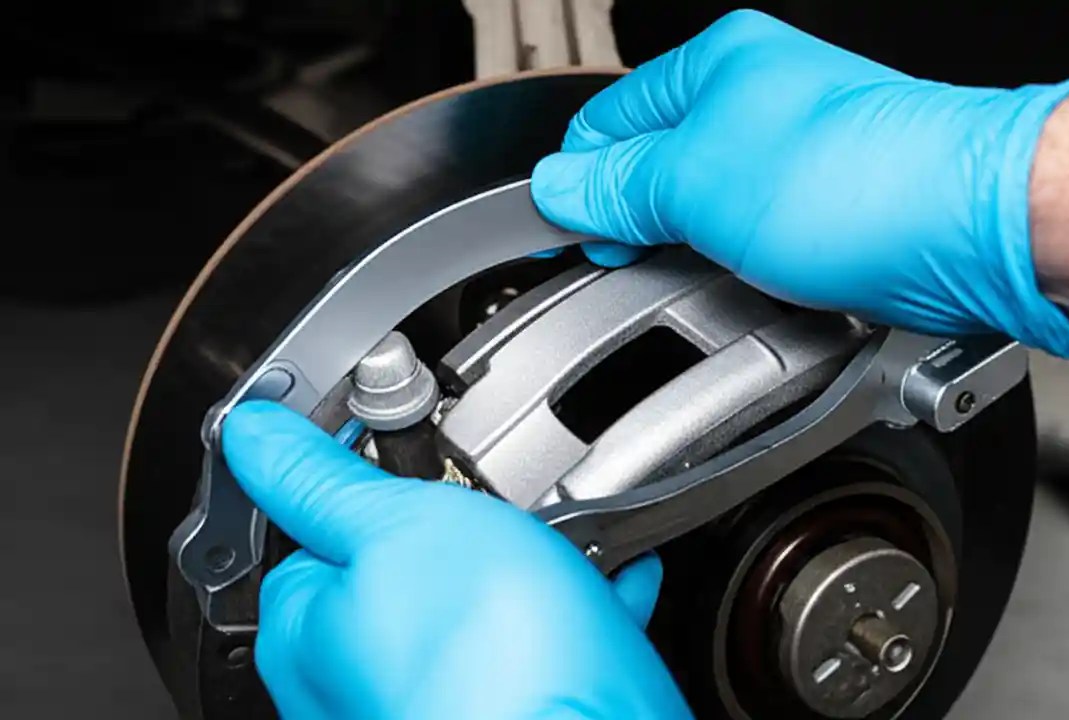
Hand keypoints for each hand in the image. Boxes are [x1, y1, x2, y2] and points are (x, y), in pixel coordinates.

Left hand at [222, 401, 691, 719]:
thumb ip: (316, 480)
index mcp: (310, 633)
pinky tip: (612, 578)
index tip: (407, 451)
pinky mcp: (517, 707)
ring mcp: (443, 697)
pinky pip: (546, 645)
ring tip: (571, 534)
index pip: (314, 532)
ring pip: (484, 607)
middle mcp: (364, 680)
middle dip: (463, 522)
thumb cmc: (486, 663)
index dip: (364, 481)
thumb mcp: (389, 526)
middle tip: (498, 497)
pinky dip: (581, 605)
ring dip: (533, 559)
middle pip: (408, 567)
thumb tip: (254, 436)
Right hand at [531, 9, 1068, 358]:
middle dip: (641, 223)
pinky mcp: (832, 213)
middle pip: (658, 168)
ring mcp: (799, 159)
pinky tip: (753, 286)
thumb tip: (560, 189)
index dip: (579, 183)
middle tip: (636, 263)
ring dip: (697, 253)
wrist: (975, 228)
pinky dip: (745, 271)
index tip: (567, 235)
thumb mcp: (697, 180)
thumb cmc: (863, 180)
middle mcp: (762, 101)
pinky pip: (759, 244)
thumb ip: (617, 187)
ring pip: (711, 213)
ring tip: (707, 276)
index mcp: (719, 66)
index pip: (607, 121)